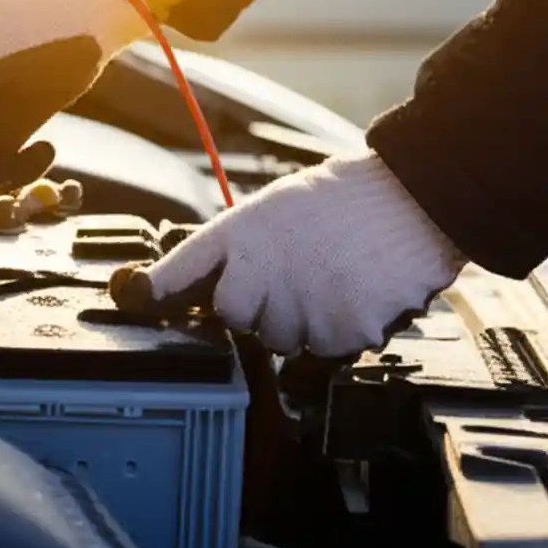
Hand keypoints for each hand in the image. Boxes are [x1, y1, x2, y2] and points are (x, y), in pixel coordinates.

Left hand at [113, 152, 466, 357]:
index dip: (159, 289)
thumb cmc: (345, 199)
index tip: (135, 295)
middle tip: (302, 271)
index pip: (182, 272)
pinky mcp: (340, 332)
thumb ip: (234, 250)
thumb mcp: (272, 210)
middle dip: (265, 307)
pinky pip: (332, 349)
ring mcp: (299, 307)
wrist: (412, 197)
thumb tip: (196, 287)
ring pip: (288, 341)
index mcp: (239, 237)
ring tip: (335, 276)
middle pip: (241, 321)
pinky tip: (361, 291)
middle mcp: (259, 275)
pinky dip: (347, 329)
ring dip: (307, 322)